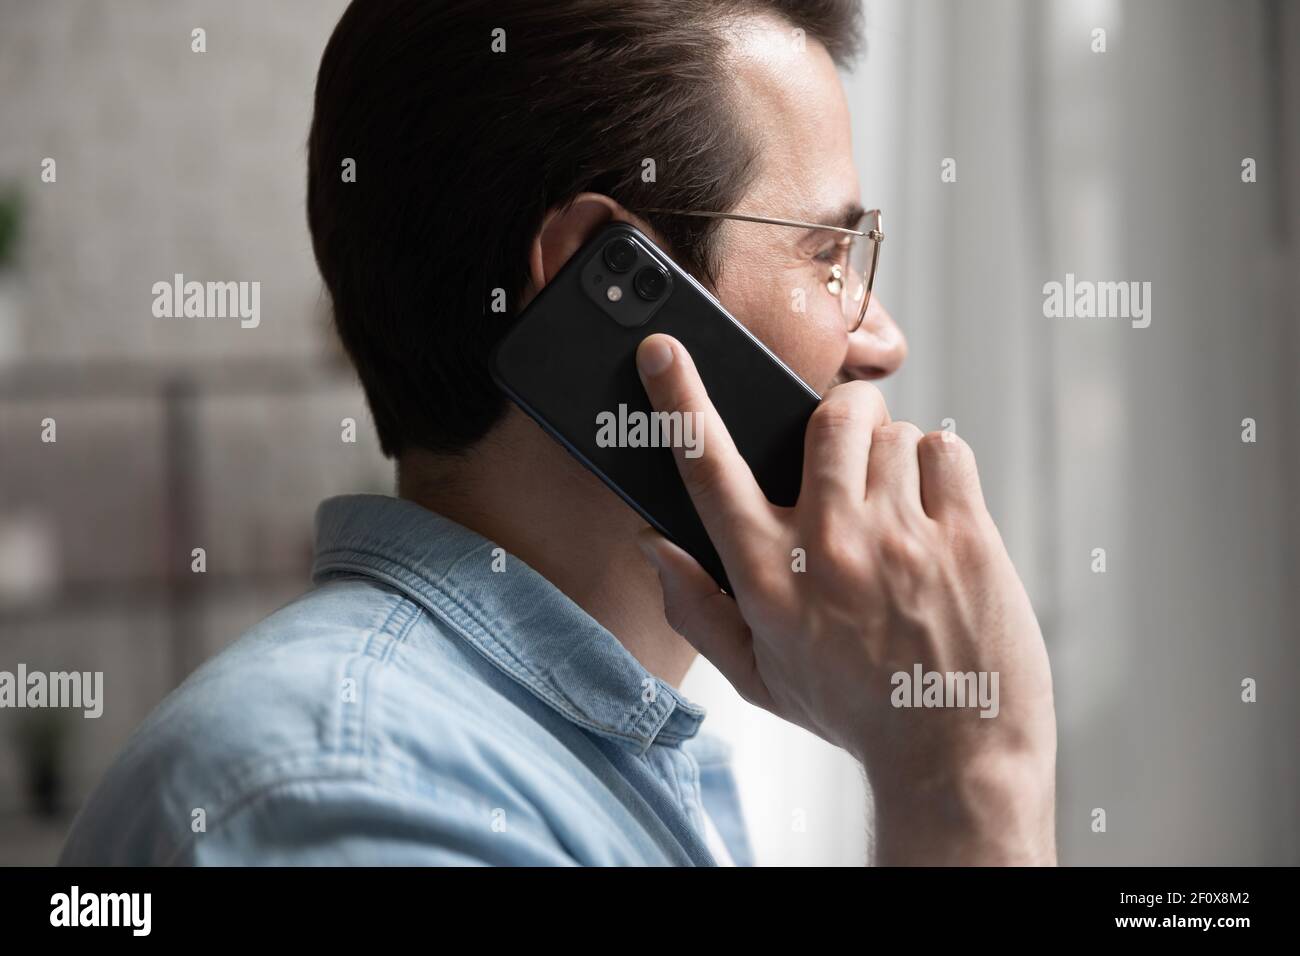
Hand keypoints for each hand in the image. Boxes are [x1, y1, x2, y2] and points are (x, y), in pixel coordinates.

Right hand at [633, 333, 1055, 863]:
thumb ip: (696, 608)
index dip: (679, 400)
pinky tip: (937, 519)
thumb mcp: (757, 676)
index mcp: (766, 579)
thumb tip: (652, 545)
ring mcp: (899, 541)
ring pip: (890, 432)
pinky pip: (945, 450)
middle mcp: (827, 550)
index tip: (663, 349)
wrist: (956, 756)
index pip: (708, 470)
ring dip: (891, 457)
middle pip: (824, 418)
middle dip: (836, 420)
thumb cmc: (854, 711)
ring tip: (897, 515)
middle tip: (846, 459)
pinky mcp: (964, 538)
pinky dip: (941, 470)